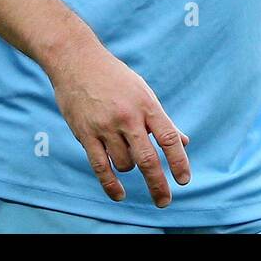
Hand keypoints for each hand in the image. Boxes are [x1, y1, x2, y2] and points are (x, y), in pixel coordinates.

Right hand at [47, 39, 190, 206]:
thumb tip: (184, 142)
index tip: (184, 180)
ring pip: (125, 163)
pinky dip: (111, 184)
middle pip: (148, 159)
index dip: (178, 161)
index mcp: (146, 104)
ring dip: (130, 169)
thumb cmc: (114, 76)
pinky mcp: (85, 133)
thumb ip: (162, 120)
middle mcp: (128, 117)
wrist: (76, 60)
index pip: (168, 138)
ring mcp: (105, 126)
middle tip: (164, 201)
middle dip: (158, 184)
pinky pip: (101, 166)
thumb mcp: (143, 91)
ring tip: (127, 157)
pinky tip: (119, 195)